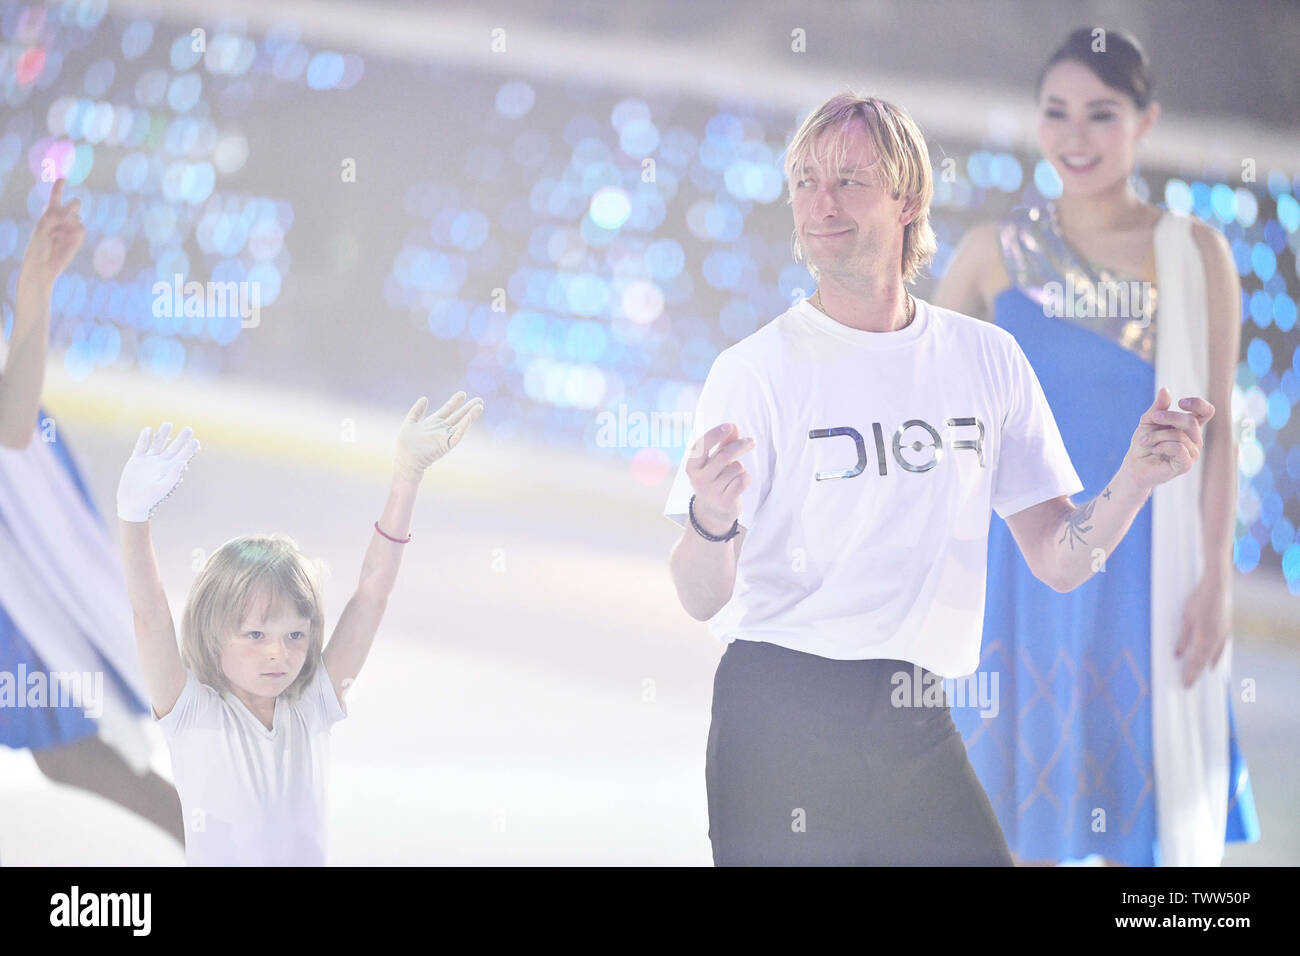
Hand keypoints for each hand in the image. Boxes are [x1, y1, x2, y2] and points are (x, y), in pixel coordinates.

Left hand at [20, 179, 84, 288]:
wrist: (43, 265)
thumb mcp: (41, 228)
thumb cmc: (38, 247)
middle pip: (74, 204)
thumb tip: (73, 214)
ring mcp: (71, 228)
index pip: (56, 197)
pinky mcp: (77, 238)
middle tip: (69, 211)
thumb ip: (55, 217)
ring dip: (68, 224)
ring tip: (58, 236)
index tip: (63, 178)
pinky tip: (65, 240)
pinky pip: (81, 228)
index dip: (60, 187)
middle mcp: (62, 219)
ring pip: (77, 217)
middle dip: (73, 205)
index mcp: (50, 214)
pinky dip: (74, 232)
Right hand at [117, 423, 200, 521]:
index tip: (196, 441)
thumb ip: (173, 474)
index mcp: (170, 470)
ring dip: (163, 434)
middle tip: (189, 429)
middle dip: (181, 439)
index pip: (182, 456)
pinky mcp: (136, 460)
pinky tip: (148, 430)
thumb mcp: (163, 486)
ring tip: (168, 424)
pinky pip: (141, 446)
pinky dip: (144, 438)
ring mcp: (148, 461)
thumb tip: (183, 461)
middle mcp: (161, 463)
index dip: (189, 449)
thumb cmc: (150, 498)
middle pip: (173, 447)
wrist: (132, 502)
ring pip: (157, 444)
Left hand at [393, 391, 483, 480]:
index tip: (463, 393)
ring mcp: (445, 437)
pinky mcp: (446, 445)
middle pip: (458, 416)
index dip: (455, 402)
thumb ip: (416, 411)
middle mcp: (442, 429)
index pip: (447, 409)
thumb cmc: (406, 444)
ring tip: (480, 406)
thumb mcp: (410, 422)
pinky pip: (457, 435)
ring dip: (471, 416)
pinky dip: (464, 427)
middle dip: (469, 408)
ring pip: (461, 425)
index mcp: (434, 422)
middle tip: (480, 400)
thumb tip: (425, 398)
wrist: (405, 460)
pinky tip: (469, 418)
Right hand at [685, 422, 753, 534]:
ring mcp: (711, 492)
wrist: (713, 511)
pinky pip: (742, 480)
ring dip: (741, 467)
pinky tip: (739, 483)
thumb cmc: (715, 478)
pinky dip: (746, 478)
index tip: (730, 426)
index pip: (701, 446)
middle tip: (751, 441)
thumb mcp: (715, 460)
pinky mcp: (724, 502)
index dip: (715, 434)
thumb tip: (733, 427)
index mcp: (692, 466)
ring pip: (736, 468)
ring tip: (735, 474)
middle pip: (724, 455)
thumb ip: (724, 443)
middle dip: (740, 445)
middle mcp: (699, 479)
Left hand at [1120, 387, 1214, 492]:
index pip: (1206, 412)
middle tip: (1153, 419)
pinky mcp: (1186, 464)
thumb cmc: (1144, 442)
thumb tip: (1165, 390)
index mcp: (1189, 427)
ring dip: (1157, 436)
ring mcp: (1192, 452)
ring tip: (1145, 440)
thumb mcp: (1149, 421)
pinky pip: (1178, 448)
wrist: (1134, 465)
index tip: (1180, 402)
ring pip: (1180, 435)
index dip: (1198, 404)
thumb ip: (1158, 407)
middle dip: (1168, 417)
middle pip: (1190, 421)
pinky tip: (1155, 449)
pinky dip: (1162, 446)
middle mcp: (1195, 439)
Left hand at [1175, 570, 1231, 686]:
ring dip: (1208, 664)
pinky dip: (1217, 654)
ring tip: (1205, 673)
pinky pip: (1221, 646)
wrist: (1217, 585)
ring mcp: (1223, 633)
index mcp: (1205, 638)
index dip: (1191, 674)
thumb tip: (1177, 655)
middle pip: (1205, 660)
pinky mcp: (1226, 627)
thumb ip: (1183, 639)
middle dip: (1197, 672)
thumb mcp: (1186, 619)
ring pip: (1215, 654)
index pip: (1196, 661)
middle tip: (1190, 683)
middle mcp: (1216, 639)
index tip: (1186, 685)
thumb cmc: (1198, 600)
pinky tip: (1215, 657)